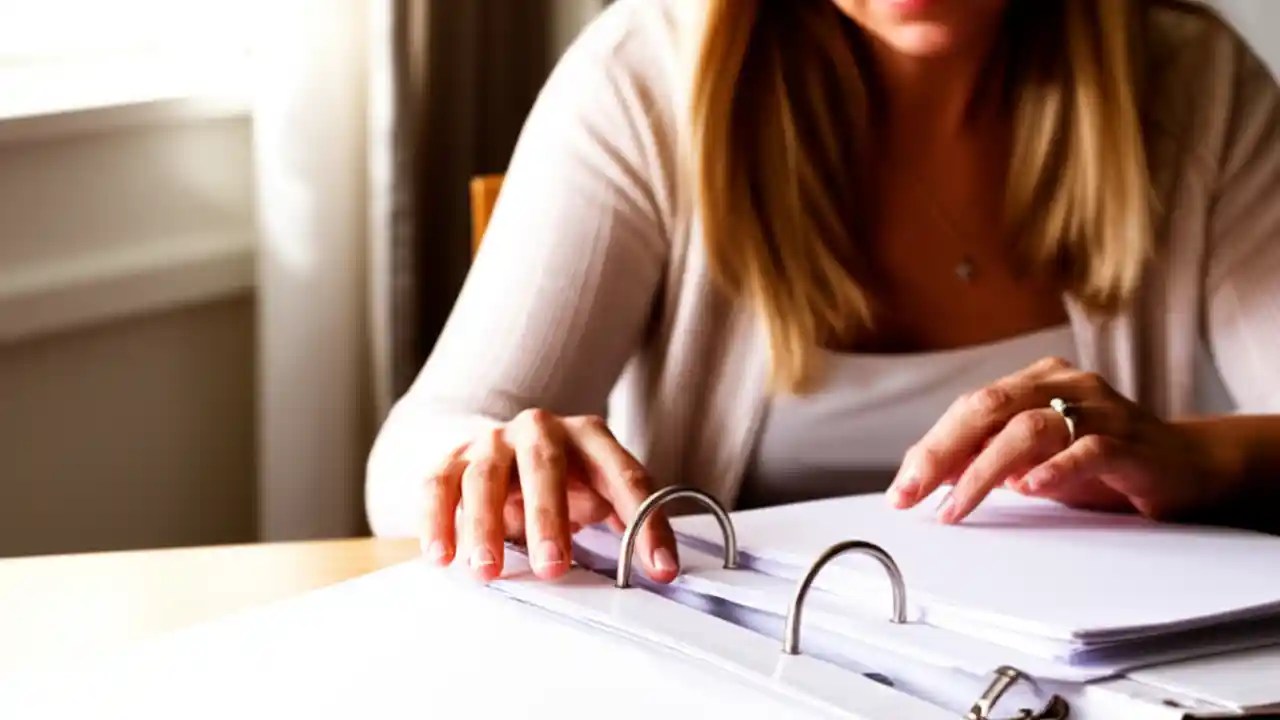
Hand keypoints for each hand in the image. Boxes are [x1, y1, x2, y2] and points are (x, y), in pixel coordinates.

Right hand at [421, 409, 678, 583]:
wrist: (499, 445)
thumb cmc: (562, 479)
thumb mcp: (599, 492)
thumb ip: (626, 520)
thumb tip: (659, 565)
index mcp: (589, 436)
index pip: (624, 475)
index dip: (645, 522)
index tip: (659, 568)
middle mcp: (540, 429)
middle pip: (545, 465)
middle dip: (548, 518)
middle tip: (552, 568)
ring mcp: (493, 441)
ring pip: (485, 477)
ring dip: (485, 525)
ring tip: (487, 570)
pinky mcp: (452, 458)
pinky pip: (438, 485)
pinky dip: (436, 520)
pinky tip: (441, 556)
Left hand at [886, 357, 1227, 523]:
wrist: (1184, 467)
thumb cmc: (1102, 462)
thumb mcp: (1035, 459)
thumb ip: (988, 460)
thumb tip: (929, 476)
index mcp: (1034, 382)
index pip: (969, 408)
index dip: (930, 448)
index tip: (901, 489)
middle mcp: (1063, 385)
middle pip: (987, 407)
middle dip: (941, 453)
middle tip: (911, 493)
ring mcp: (1098, 409)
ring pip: (1028, 429)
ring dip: (983, 471)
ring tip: (956, 507)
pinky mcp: (1129, 442)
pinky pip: (1087, 449)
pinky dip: (1053, 469)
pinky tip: (1027, 488)